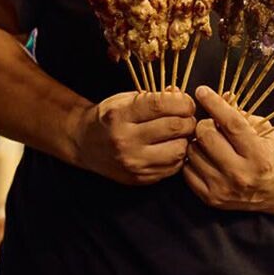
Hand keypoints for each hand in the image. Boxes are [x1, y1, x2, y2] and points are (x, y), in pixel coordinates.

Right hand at [69, 91, 195, 184]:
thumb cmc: (109, 118)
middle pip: (174, 127)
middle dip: (188, 120)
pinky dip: (178, 155)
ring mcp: (133, 163)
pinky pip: (173, 167)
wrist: (85, 144)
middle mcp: (124, 140)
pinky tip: (170, 147)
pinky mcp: (140, 178)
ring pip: (178, 150)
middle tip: (187, 118)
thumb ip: (155, 96)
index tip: (186, 103)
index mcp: (119, 115)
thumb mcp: (125, 99)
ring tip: (179, 133)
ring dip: (185, 139)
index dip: (182, 102)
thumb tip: (182, 96)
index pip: (160, 105)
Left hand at [183, 86, 273, 212]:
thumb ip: (242, 114)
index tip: (202, 91)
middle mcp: (241, 174)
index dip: (215, 104)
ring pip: (193, 151)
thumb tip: (221, 96)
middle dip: (205, 124)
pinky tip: (205, 157)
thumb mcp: (263, 130)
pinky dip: (193, 159)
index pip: (232, 124)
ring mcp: (224, 188)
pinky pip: (187, 170)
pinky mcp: (211, 198)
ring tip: (210, 143)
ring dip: (198, 142)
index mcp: (258, 155)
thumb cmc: (270, 155)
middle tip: (211, 125)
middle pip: (206, 136)